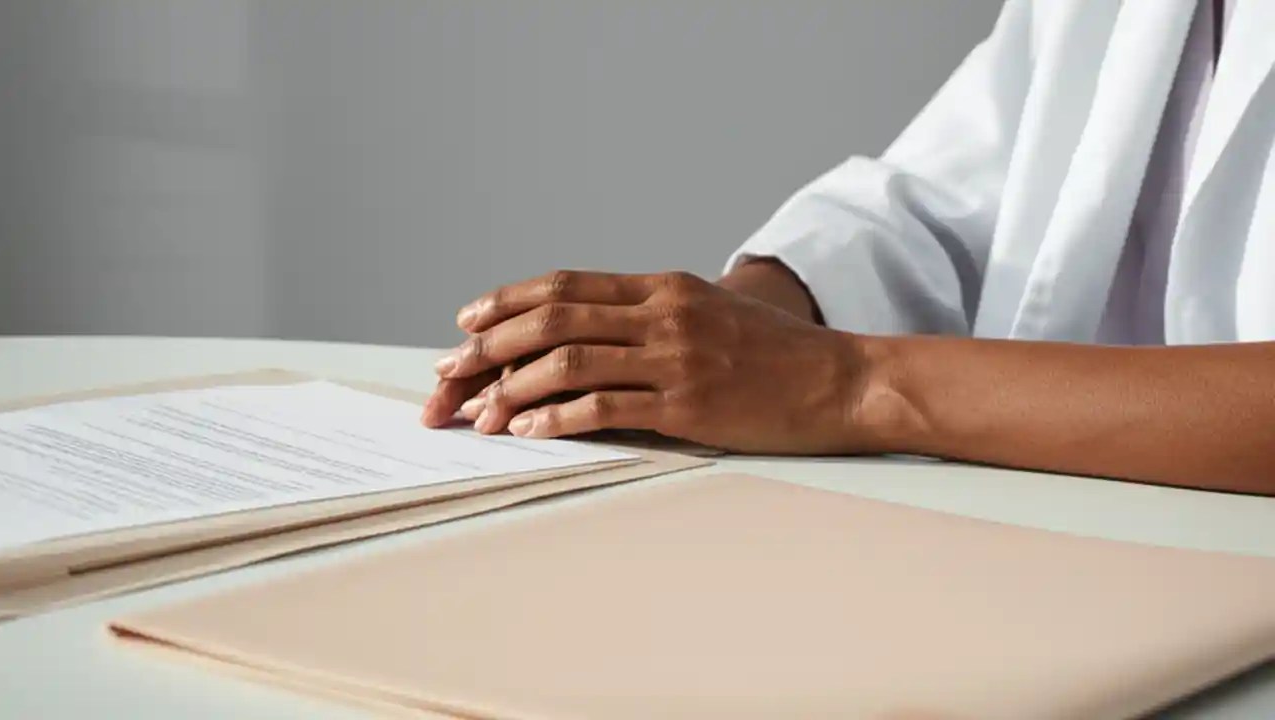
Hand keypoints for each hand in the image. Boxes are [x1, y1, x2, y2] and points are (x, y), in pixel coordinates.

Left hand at [421, 270, 881, 453]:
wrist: (841, 380)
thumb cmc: (774, 353)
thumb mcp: (710, 309)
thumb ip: (652, 312)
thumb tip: (588, 327)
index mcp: (662, 287)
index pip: (565, 284)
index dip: (507, 301)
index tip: (466, 322)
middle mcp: (662, 314)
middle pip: (553, 318)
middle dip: (489, 346)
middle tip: (448, 372)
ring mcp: (674, 358)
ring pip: (570, 360)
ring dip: (512, 387)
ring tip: (477, 412)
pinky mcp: (688, 405)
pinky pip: (606, 407)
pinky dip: (557, 417)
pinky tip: (528, 430)